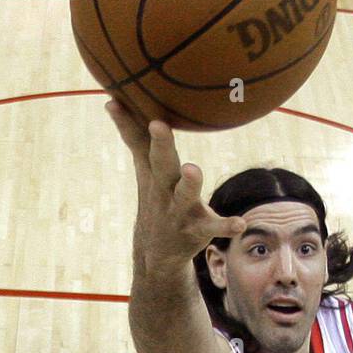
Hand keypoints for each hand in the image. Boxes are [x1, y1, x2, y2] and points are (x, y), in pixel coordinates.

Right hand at [105, 99, 244, 271]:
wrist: (157, 252)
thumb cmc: (156, 197)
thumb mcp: (143, 169)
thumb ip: (134, 136)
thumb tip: (112, 100)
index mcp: (153, 171)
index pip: (138, 143)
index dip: (126, 123)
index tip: (114, 102)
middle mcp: (164, 188)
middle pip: (161, 163)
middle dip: (160, 144)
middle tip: (157, 125)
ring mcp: (179, 210)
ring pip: (185, 195)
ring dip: (189, 183)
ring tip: (193, 169)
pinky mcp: (198, 229)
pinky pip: (213, 227)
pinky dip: (226, 226)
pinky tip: (240, 224)